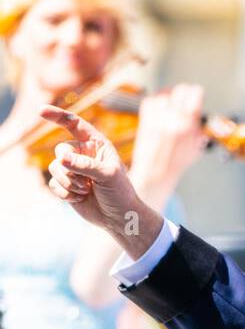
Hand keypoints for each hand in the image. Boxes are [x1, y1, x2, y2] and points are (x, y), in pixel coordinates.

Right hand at [42, 107, 162, 254]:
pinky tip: (79, 199)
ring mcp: (72, 169)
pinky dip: (65, 193)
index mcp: (95, 144)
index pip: (74, 124)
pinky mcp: (66, 185)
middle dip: (70, 168)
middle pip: (61, 150)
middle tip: (87, 183)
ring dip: (69, 183)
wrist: (118, 218)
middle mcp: (82, 154)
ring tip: (86, 191)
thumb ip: (85, 165)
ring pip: (55, 168)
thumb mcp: (107, 176)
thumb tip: (61, 158)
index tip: (40, 111)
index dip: (57, 116)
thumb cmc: (119, 193)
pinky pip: (53, 184)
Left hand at [130, 84, 205, 195]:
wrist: (155, 172)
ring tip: (173, 107)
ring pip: (165, 93)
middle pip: (180, 90)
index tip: (198, 95)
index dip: (197, 93)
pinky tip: (161, 110)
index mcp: (187, 125)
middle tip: (186, 99)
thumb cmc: (176, 162)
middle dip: (185, 93)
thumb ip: (200, 128)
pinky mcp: (145, 118)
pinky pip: (152, 99)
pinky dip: (157, 102)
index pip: (195, 94)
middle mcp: (171, 118)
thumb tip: (202, 114)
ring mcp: (156, 117)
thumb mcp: (197, 147)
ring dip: (170, 97)